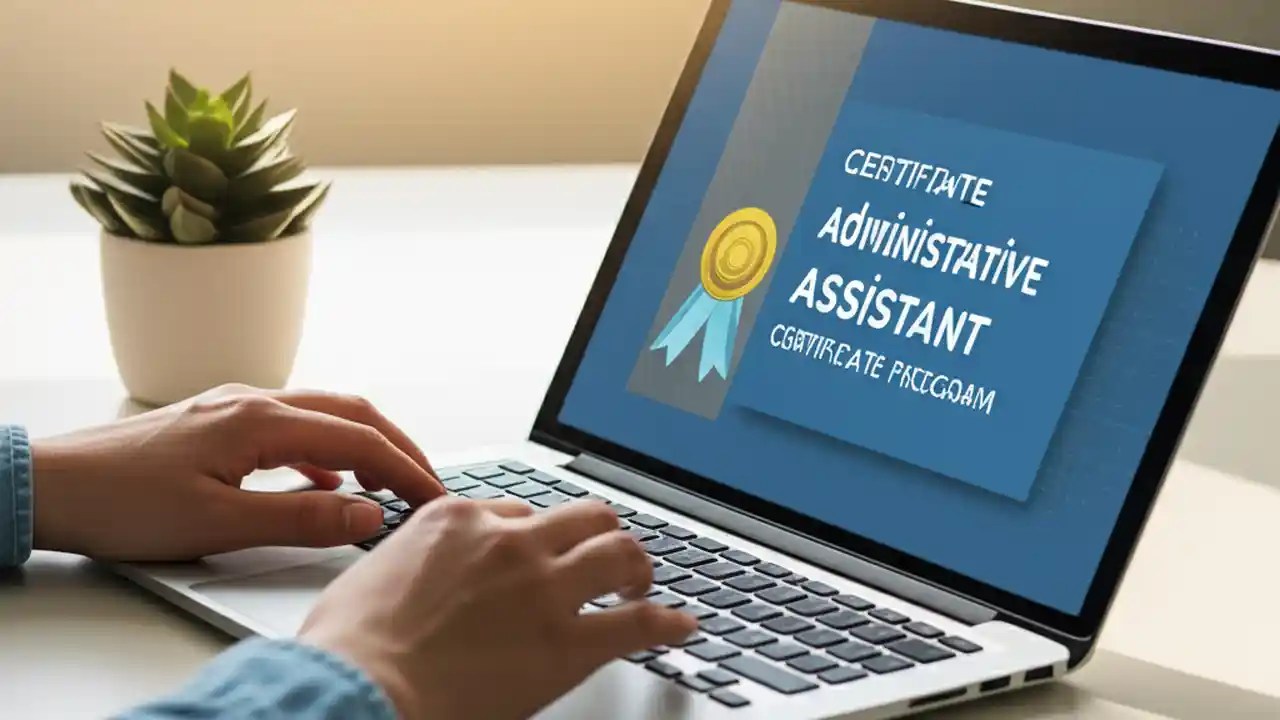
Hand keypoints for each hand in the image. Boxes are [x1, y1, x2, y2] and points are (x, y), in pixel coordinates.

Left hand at [31, 384, 443, 560]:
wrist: (50, 485)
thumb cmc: (123, 503)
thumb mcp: (219, 524)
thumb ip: (301, 519)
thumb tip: (369, 514)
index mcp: (261, 420)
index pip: (359, 441)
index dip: (406, 470)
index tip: (435, 499)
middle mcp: (254, 401)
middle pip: (351, 413)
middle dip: (399, 446)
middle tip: (428, 483)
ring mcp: (235, 407)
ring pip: (323, 414)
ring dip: (365, 443)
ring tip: (390, 481)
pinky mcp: (218, 422)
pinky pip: (293, 426)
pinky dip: (327, 449)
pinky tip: (325, 480)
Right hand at [299, 497, 697, 719]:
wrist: (356, 690)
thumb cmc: (349, 648)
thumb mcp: (370, 576)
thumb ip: (413, 563)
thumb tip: (418, 576)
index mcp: (458, 520)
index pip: (518, 510)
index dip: (534, 534)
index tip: (540, 552)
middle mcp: (509, 543)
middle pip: (583, 516)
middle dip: (600, 532)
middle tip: (605, 555)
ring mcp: (543, 589)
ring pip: (619, 552)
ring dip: (637, 566)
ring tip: (641, 582)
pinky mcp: (568, 643)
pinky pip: (638, 623)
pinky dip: (667, 623)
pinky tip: (681, 628)